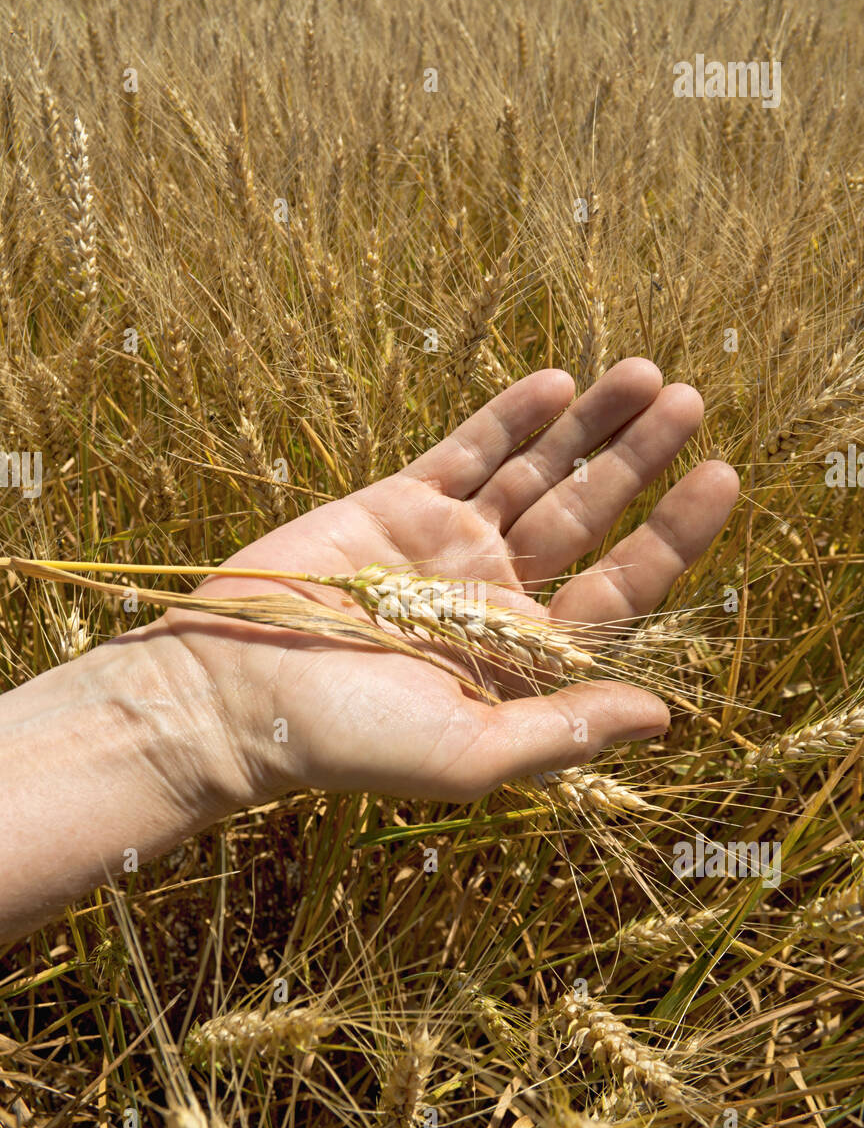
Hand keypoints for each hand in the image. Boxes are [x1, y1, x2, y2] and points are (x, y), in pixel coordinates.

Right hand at [155, 359, 738, 804]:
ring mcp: (446, 546)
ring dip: (587, 427)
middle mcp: (495, 597)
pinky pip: (464, 452)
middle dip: (638, 461)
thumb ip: (568, 729)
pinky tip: (556, 384)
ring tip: (643, 373)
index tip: (721, 476)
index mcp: (523, 657)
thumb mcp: (472, 754)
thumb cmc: (352, 741)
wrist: (234, 694)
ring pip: (533, 473)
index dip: (673, 534)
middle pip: (587, 516)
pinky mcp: (395, 506)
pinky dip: (508, 418)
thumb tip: (665, 714)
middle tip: (691, 402)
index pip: (618, 586)